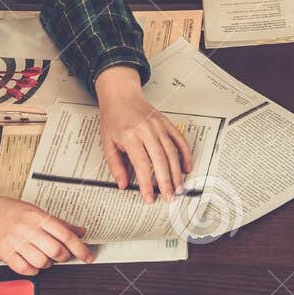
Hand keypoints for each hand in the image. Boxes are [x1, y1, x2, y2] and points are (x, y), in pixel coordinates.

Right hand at [0, 189, 94, 275]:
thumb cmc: (6, 210)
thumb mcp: (34, 210)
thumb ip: (58, 223)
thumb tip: (81, 231)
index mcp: (37, 216)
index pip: (66, 234)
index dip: (80, 248)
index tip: (88, 256)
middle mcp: (27, 229)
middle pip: (56, 251)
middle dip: (63, 257)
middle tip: (61, 255)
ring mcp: (15, 242)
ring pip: (42, 262)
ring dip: (47, 264)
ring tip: (43, 257)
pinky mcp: (4, 254)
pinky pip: (25, 269)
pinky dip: (32, 270)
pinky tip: (31, 263)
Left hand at [95, 66, 194, 200]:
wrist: (121, 97)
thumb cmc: (114, 119)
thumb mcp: (107, 143)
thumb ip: (115, 166)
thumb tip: (122, 184)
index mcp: (130, 136)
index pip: (142, 164)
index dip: (147, 184)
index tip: (149, 197)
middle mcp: (146, 131)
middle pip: (160, 160)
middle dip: (166, 182)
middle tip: (169, 197)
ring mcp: (158, 126)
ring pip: (172, 152)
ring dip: (176, 173)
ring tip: (178, 188)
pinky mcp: (166, 124)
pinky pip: (180, 140)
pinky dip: (185, 155)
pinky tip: (186, 168)